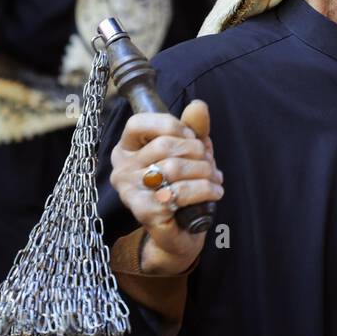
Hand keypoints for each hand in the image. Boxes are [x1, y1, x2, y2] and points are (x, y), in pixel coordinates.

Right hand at [109, 100, 221, 274]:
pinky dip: (204, 190)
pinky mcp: (144, 212)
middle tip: (210, 164)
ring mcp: (130, 192)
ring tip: (215, 179)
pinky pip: (179, 193)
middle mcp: (121, 169)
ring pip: (173, 168)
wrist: (182, 229)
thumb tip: (198, 106)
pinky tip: (214, 192)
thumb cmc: (182, 184)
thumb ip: (193, 127)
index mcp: (126, 150)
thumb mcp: (190, 150)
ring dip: (205, 172)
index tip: (191, 137)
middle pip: (163, 145)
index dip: (171, 125)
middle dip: (197, 151)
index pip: (138, 123)